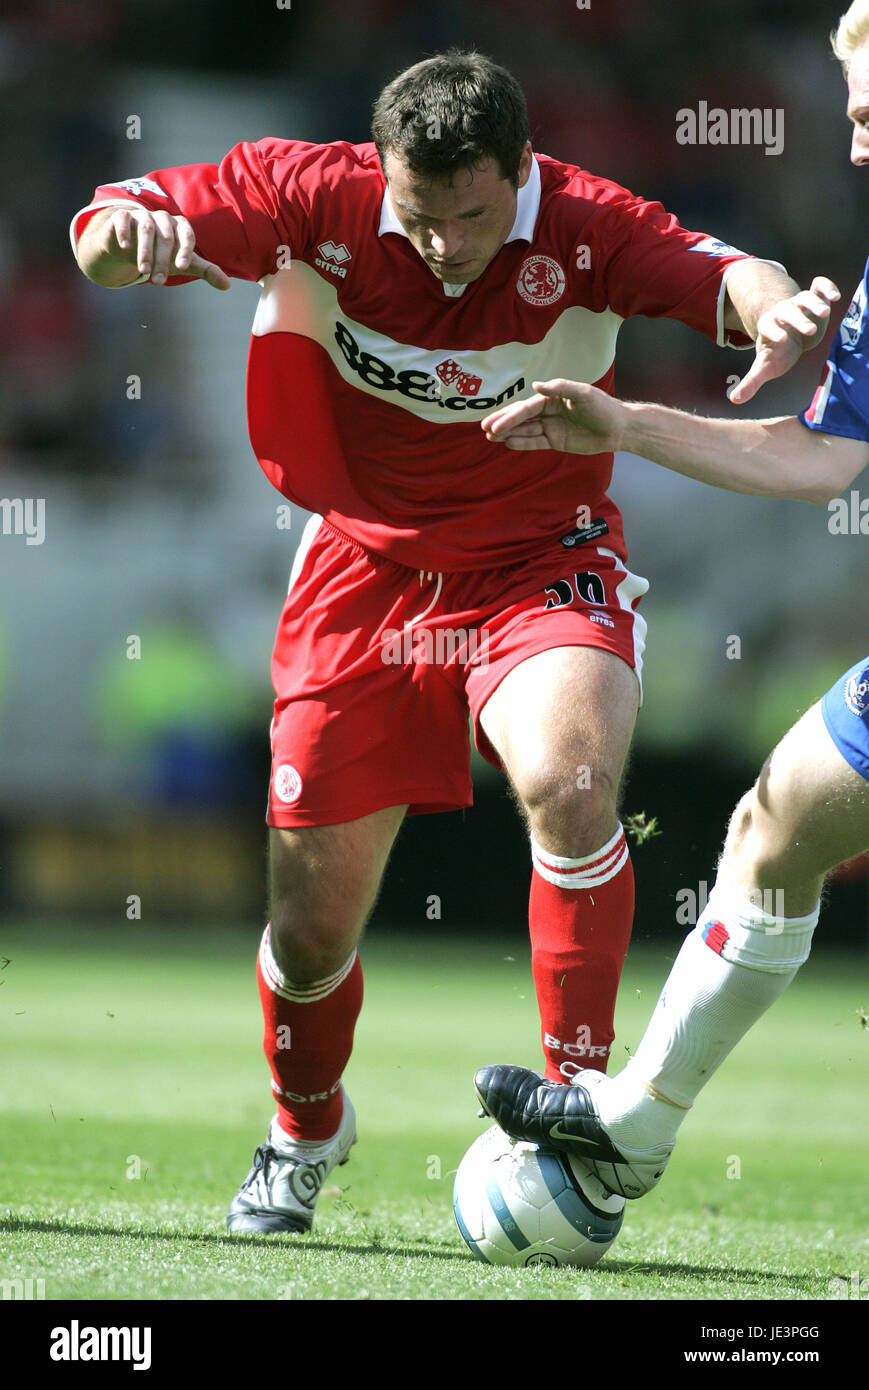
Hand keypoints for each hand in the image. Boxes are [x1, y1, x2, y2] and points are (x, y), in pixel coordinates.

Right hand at [85, 205, 230, 289]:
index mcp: (179, 226)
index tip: (181, 268)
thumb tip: (227, 285)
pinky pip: (124, 219)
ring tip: (143, 272)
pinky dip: (125, 233)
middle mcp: (162, 218)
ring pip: (146, 229)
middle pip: (165, 237)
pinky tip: (125, 248)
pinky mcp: (123, 216)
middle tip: (158, 281)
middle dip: (162, 260)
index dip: (185, 250)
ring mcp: (142, 215)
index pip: (186, 235)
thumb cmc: (162, 254)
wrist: (130, 246)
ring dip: (145, 252)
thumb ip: (205, 270)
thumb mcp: (184, 262)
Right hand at [482, 379, 626, 452]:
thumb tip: (536, 385)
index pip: (527, 408)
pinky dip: (522, 443)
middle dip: (503, 423)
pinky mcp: (556, 441)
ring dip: (508, 434)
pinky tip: (508, 444)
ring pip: (525, 430)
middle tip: (485, 430)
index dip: (510, 416)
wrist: (619, 428)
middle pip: (522, 418)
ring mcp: (551, 426)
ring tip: (490, 438)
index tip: (496, 425)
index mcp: (553, 397)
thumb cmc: (603, 407)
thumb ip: (560, 388)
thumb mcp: (584, 394)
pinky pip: (535, 442)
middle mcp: (549, 411)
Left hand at [729, 276, 838, 404]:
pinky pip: (819, 286)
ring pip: (805, 297)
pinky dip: (827, 287)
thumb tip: (734, 400)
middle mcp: (783, 312)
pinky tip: (835, 297)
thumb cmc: (778, 353)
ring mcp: (799, 303)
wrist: (791, 335)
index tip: (782, 339)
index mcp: (768, 327)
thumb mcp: (764, 367)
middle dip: (798, 320)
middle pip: (788, 311)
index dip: (773, 330)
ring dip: (814, 303)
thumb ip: (751, 382)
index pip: (767, 325)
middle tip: (810, 331)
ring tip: (825, 313)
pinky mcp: (815, 297)